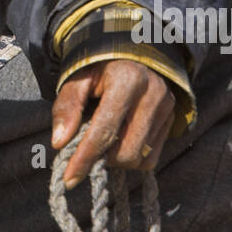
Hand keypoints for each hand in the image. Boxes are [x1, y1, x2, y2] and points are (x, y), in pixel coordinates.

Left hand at [51, 59, 175, 188]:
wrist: (131, 51)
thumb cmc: (99, 67)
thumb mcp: (77, 79)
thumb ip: (67, 107)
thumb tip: (59, 142)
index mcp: (127, 79)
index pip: (104, 130)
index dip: (84, 158)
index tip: (69, 179)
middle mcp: (152, 94)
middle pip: (127, 151)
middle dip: (104, 158)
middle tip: (89, 148)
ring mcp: (167, 107)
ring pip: (141, 158)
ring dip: (118, 158)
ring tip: (106, 140)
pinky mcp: (172, 118)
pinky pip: (153, 156)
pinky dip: (134, 156)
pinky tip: (122, 139)